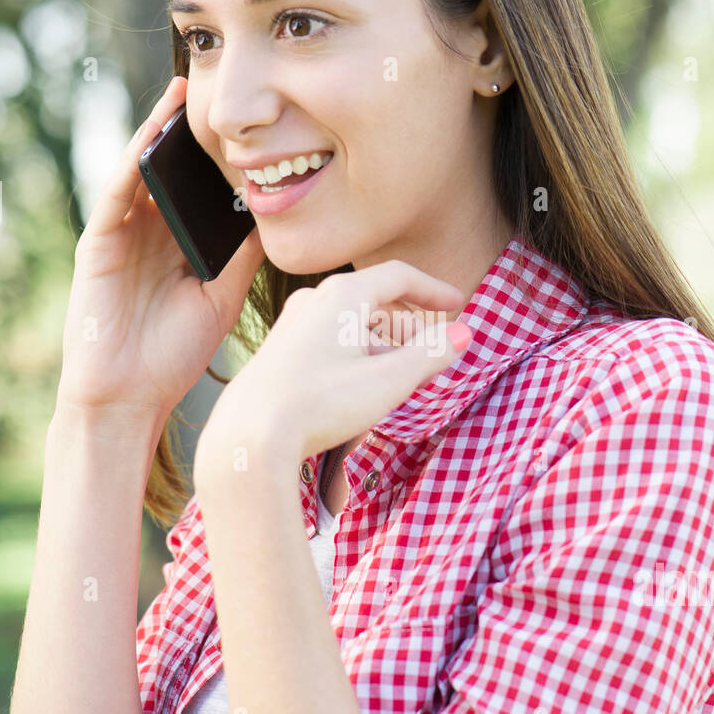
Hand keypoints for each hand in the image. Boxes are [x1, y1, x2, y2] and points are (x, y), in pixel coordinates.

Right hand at [57, 75, 265, 425]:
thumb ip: (243, 255)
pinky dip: (132, 163)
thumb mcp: (222, 294)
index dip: (219, 153)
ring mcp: (121, 234)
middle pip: (170, 170)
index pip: (198, 186)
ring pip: (141, 171)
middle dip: (189, 130)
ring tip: (182, 92)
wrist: (131, 397)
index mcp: (178, 241)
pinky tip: (151, 137)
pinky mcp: (98, 243)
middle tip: (215, 86)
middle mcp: (148, 231)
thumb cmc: (175, 354)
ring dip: (158, 132)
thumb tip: (277, 215)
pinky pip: (116, 194)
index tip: (249, 119)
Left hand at [194, 260, 471, 484]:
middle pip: (376, 302)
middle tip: (436, 352)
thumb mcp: (388, 380)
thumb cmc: (318, 404)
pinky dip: (359, 356)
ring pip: (353, 326)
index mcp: (342, 295)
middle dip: (411, 327)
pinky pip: (331, 343)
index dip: (434, 290)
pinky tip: (366, 389)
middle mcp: (313, 301)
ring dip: (385, 347)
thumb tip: (463, 335)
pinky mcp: (281, 353)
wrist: (250, 437)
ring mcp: (294, 326)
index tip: (457, 305)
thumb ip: (430, 355)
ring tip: (406, 379)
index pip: (399, 276)